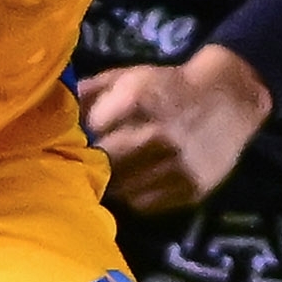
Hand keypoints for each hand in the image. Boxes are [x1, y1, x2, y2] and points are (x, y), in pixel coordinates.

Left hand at [76, 45, 271, 213]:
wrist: (230, 98)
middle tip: (91, 161)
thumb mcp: (127, 78)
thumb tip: (52, 114)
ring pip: (121, 189)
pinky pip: (145, 204)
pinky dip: (136, 195)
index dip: (78, 139)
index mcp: (137, 100)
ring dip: (114, 182)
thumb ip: (88, 94)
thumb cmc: (168, 86)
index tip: (73, 142)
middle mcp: (157, 135)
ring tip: (116, 171)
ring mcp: (175, 166)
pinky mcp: (190, 189)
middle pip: (104, 164)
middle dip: (94, 163)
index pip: (88, 132)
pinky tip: (139, 180)